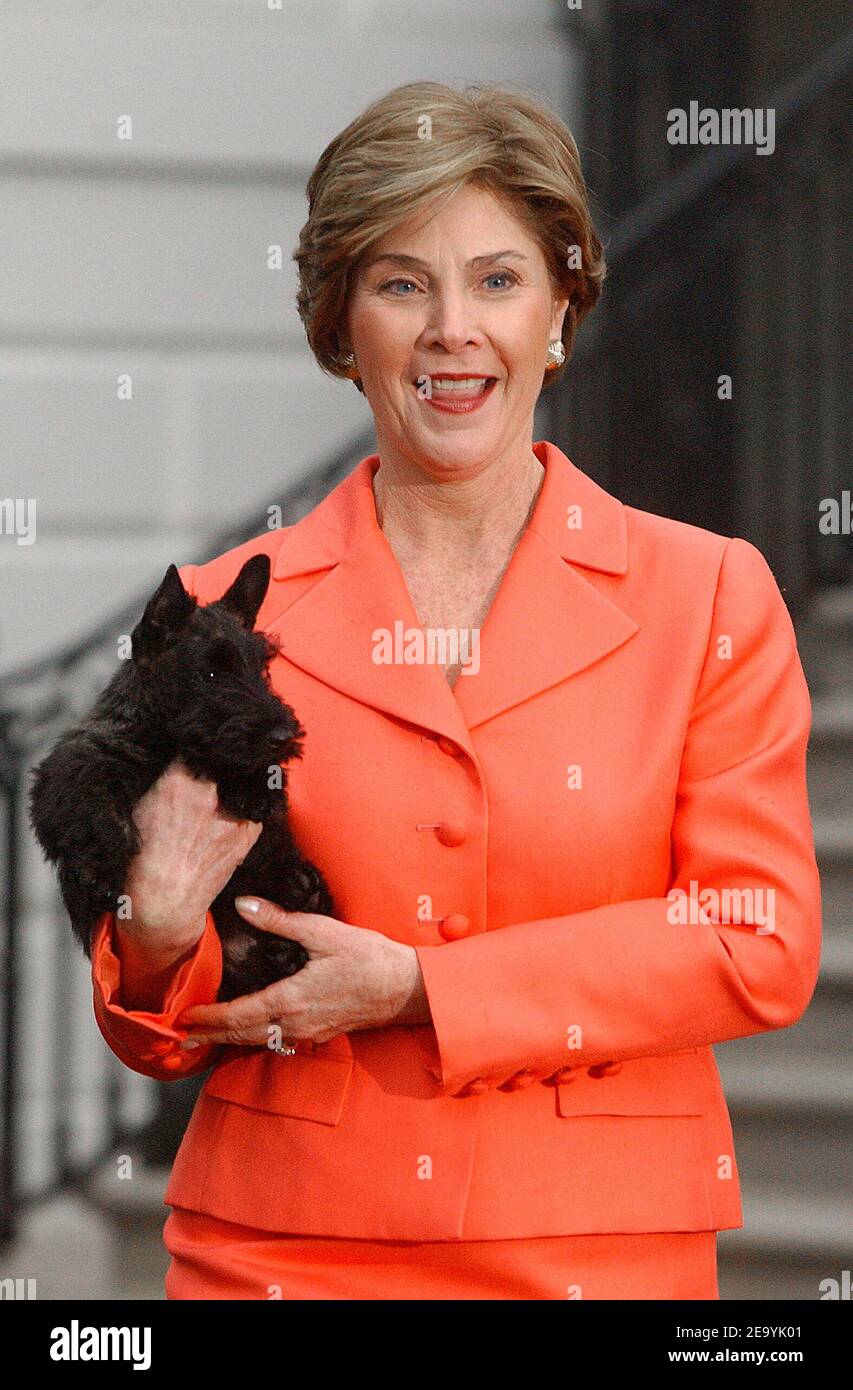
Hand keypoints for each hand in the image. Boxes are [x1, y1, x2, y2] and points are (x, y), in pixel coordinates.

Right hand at [120, 758, 262, 954]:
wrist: (164, 901)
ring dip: (242, 773)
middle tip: (223, 751)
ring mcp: (234, 812)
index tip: (201, 741)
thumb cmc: (144, 855)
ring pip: (247, 777)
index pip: (198, 742)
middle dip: (225, 752)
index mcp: (178, 780)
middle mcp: (211, 792)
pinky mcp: (250, 830)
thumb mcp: (141, 805)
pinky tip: (237, 802)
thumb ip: (163, 774)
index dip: (200, 740)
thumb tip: (179, 749)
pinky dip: (249, 797)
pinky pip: (256, 801)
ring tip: (235, 774)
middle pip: (228, 756)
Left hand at [175, 895, 431, 1046]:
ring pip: (258, 1041)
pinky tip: (248, 1033)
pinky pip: (276, 1041)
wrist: (406, 988)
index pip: (238, 1014)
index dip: (209, 1017)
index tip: (185, 1017)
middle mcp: (294, 1023)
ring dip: (229, 1040)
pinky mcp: (319, 1033)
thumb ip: (279, 920)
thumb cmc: (368, 959)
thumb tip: (243, 905)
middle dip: (210, 1036)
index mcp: (290, 1000)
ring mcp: (307, 1032)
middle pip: (242, 1035)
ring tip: (205, 1040)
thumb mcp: (323, 932)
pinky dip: (253, 1039)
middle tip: (180, 1038)